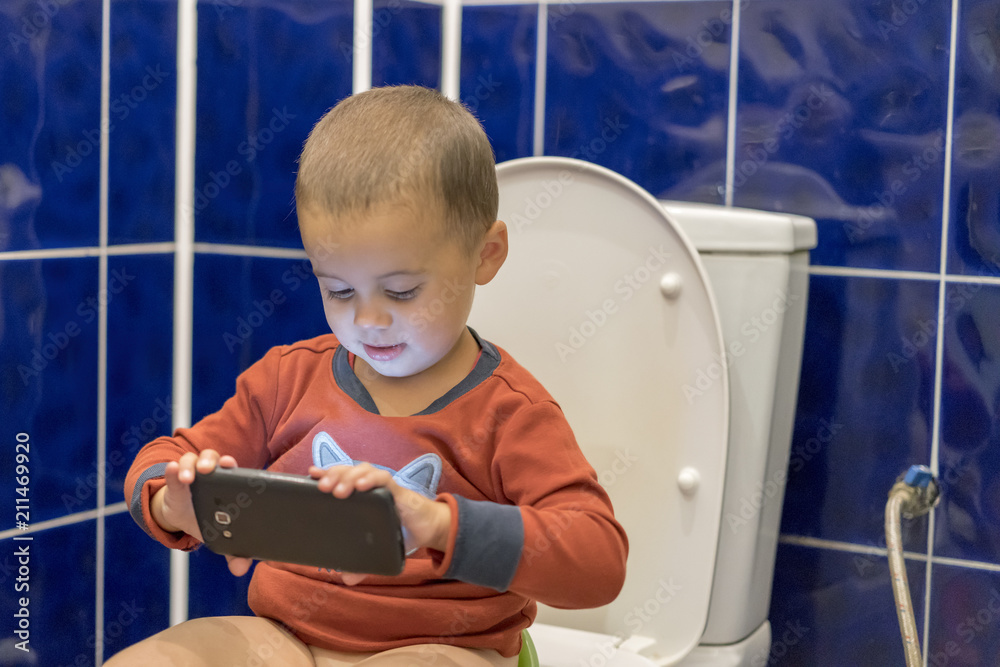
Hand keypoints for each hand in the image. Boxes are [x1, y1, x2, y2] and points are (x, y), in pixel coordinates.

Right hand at [151, 450, 253, 576]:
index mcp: (228, 484)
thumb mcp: (221, 536)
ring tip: (187, 477)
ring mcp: (192, 474)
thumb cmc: (210, 521)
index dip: (234, 466)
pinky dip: (171, 469)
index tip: (232, 467)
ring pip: (192, 460)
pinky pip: (173, 471)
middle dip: (212, 461)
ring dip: (190, 465)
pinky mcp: (173, 481)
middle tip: (209, 470)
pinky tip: (171, 469)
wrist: (184, 517)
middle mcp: (211, 474)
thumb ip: (234, 552)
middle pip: (214, 459)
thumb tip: (240, 569)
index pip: (234, 469)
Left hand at [308, 463, 451, 584]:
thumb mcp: (377, 548)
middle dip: (334, 474)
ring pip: (365, 469)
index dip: (327, 473)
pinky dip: (373, 480)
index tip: (310, 474)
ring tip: (338, 491)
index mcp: (363, 496)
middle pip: (349, 469)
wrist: (431, 528)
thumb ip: (362, 562)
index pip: (342, 477)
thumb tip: (346, 579)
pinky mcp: (399, 491)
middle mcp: (372, 487)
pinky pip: (385, 479)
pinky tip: (363, 486)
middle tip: (322, 487)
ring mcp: (385, 488)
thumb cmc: (401, 531)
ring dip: (350, 476)